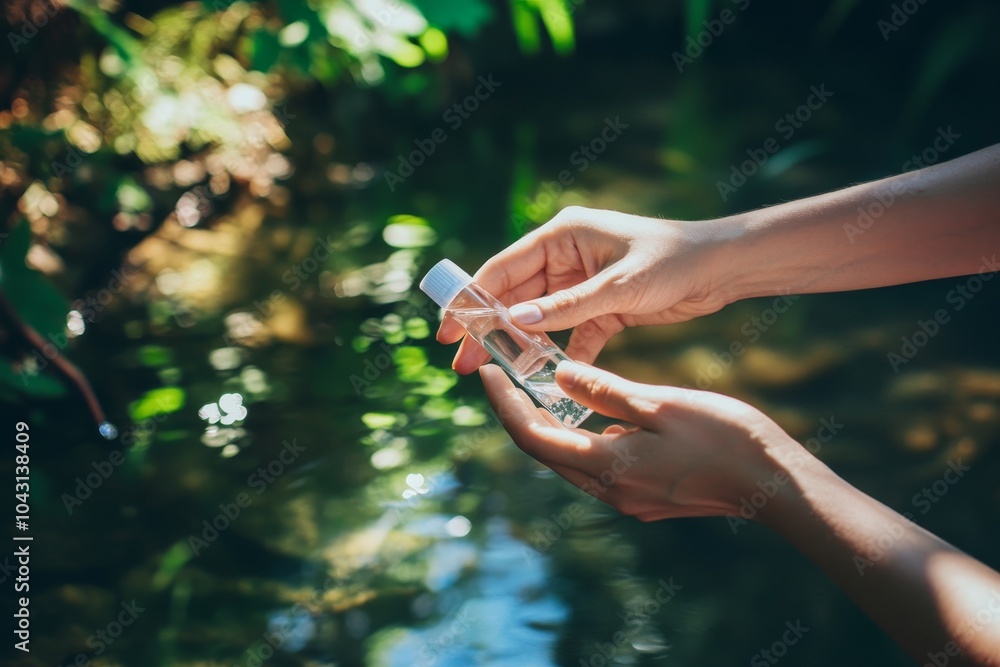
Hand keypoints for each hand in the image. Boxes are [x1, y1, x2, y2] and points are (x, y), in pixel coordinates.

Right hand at [438, 206, 732, 373]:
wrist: (722, 267)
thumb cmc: (673, 261)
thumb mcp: (617, 286)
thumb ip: (566, 307)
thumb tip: (513, 325)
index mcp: (561, 236)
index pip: (502, 269)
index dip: (470, 299)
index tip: (448, 329)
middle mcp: (565, 257)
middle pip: (513, 296)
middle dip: (486, 328)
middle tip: (460, 362)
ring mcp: (581, 283)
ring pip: (537, 318)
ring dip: (517, 344)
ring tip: (491, 372)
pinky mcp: (601, 307)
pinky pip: (569, 333)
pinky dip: (556, 353)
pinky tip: (540, 377)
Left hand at [479, 360, 815, 521]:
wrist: (773, 484)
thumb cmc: (724, 437)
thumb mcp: (660, 403)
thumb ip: (604, 392)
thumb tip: (558, 376)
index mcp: (607, 467)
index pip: (532, 438)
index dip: (504, 405)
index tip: (488, 373)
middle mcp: (609, 490)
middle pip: (544, 452)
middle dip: (519, 412)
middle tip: (506, 374)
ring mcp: (626, 498)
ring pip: (569, 459)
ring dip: (548, 425)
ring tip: (538, 386)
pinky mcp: (642, 496)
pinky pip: (595, 464)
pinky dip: (579, 436)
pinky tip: (586, 412)